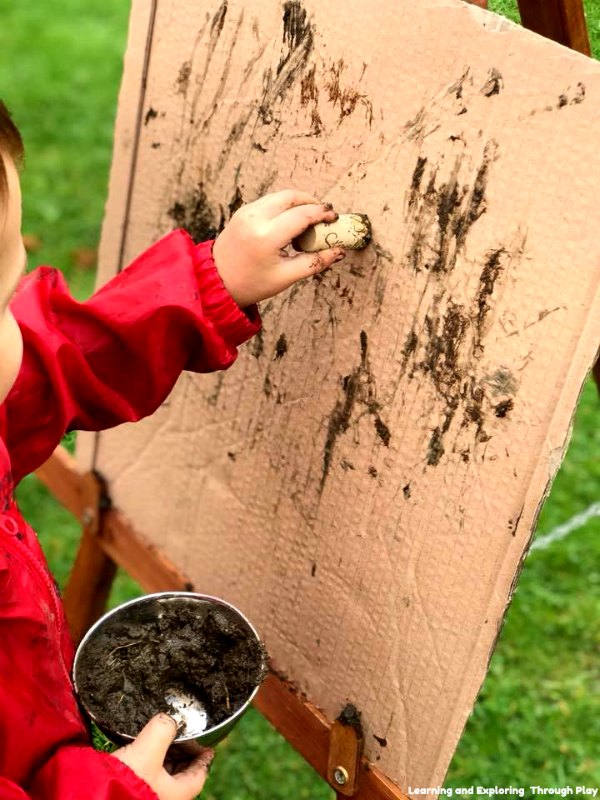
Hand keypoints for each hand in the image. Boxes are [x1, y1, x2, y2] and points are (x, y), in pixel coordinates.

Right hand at [114, 713, 213, 799]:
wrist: (91, 799)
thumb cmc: (125, 785)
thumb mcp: (147, 752)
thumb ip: (162, 729)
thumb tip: (168, 719)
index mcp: (177, 795)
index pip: (200, 774)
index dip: (204, 756)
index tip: (207, 743)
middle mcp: (165, 799)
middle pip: (181, 775)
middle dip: (181, 754)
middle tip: (180, 734)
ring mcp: (149, 798)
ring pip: (162, 777)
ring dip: (162, 758)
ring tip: (158, 739)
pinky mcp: (131, 794)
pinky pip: (145, 778)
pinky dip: (147, 764)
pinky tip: (138, 752)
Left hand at [213, 189, 345, 306]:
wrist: (216, 282)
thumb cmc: (252, 284)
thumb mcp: (286, 277)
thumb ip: (315, 262)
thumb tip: (339, 251)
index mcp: (266, 237)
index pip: (302, 215)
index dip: (322, 214)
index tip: (334, 218)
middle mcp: (255, 218)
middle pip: (292, 197)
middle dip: (312, 202)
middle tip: (324, 215)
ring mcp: (246, 212)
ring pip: (280, 196)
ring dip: (298, 203)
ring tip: (309, 220)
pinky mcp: (242, 211)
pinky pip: (269, 201)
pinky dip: (284, 206)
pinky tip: (290, 223)